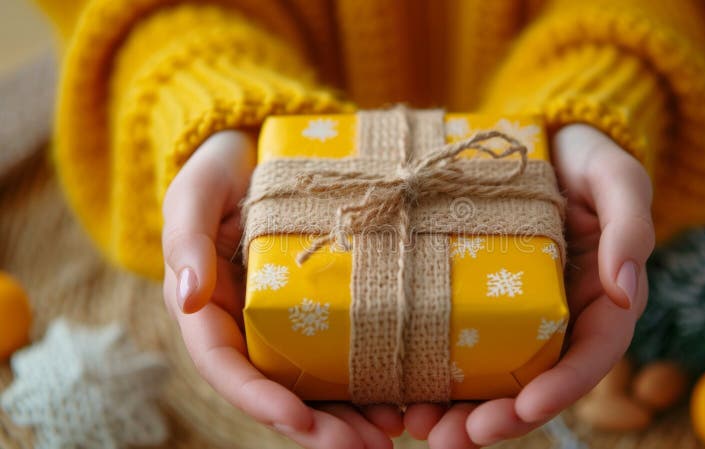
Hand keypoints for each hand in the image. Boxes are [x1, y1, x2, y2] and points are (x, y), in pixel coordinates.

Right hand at [161, 131, 402, 448]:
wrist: (258, 151)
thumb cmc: (220, 172)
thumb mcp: (195, 193)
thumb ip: (185, 240)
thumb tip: (188, 297)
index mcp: (209, 311)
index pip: (226, 368)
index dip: (258, 400)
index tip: (298, 422)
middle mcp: (247, 327)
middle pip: (277, 390)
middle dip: (319, 426)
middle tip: (368, 446)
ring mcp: (284, 322)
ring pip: (313, 383)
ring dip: (351, 415)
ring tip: (395, 429)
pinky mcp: (319, 309)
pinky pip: (340, 351)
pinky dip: (369, 377)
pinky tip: (405, 392)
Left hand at [403, 124, 655, 446]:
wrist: (547, 139)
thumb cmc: (589, 158)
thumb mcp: (618, 180)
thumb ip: (630, 227)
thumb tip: (626, 287)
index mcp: (602, 299)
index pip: (590, 357)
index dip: (561, 389)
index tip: (525, 409)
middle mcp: (562, 317)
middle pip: (536, 382)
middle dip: (499, 417)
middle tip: (454, 437)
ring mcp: (521, 312)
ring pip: (496, 375)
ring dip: (461, 409)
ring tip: (420, 426)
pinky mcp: (483, 298)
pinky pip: (465, 342)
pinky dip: (439, 371)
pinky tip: (404, 388)